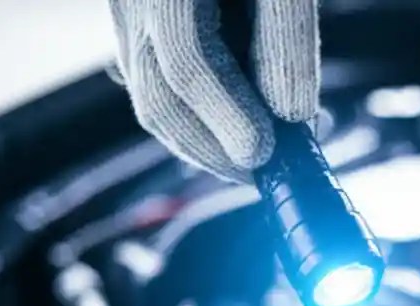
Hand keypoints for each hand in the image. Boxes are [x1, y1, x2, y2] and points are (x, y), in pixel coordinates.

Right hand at [108, 0, 318, 181]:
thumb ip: (285, 33)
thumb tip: (292, 116)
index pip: (185, 63)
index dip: (226, 119)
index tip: (265, 156)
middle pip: (156, 91)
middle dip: (209, 146)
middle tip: (262, 174)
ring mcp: (127, 1)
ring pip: (149, 88)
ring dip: (200, 134)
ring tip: (253, 155)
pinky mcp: (138, 8)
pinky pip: (153, 68)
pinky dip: (192, 104)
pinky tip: (233, 119)